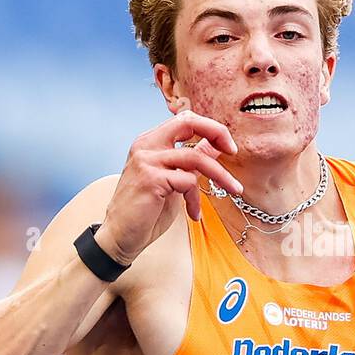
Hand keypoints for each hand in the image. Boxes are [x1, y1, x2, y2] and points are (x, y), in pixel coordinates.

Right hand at [96, 110, 240, 264]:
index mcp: (150, 142)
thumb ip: (191, 161)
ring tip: (233, 189)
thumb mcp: (174, 180)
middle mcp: (146, 145)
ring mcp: (147, 161)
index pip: (184, 119)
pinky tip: (193, 214)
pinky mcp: (151, 179)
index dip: (210, 127)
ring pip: (196, 158)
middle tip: (233, 151)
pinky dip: (196, 199)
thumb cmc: (147, 210)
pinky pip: (188, 182)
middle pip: (187, 122)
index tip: (228, 146)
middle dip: (217, 132)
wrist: (121, 236)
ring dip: (220, 176)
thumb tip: (216, 145)